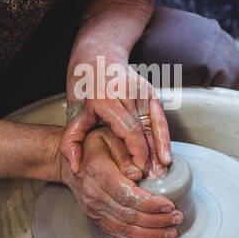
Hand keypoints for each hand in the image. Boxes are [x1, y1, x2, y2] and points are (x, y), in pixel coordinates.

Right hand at [60, 126, 181, 237]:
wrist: (69, 163)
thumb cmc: (93, 147)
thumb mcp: (109, 137)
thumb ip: (125, 152)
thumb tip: (138, 173)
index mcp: (99, 173)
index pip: (127, 195)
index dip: (151, 204)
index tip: (170, 205)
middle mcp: (94, 195)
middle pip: (129, 215)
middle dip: (157, 220)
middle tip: (177, 218)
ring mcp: (94, 210)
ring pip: (124, 228)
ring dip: (151, 233)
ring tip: (171, 231)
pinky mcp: (96, 219)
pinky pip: (116, 234)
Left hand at [61, 58, 171, 178]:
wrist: (97, 58)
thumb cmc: (85, 88)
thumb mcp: (74, 113)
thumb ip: (72, 140)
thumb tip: (74, 166)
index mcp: (107, 99)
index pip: (128, 131)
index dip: (135, 153)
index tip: (136, 172)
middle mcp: (127, 94)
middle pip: (143, 131)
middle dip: (148, 157)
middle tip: (151, 179)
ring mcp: (141, 91)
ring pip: (153, 126)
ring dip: (159, 150)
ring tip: (161, 171)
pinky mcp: (150, 92)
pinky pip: (159, 118)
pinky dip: (164, 137)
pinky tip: (166, 155)